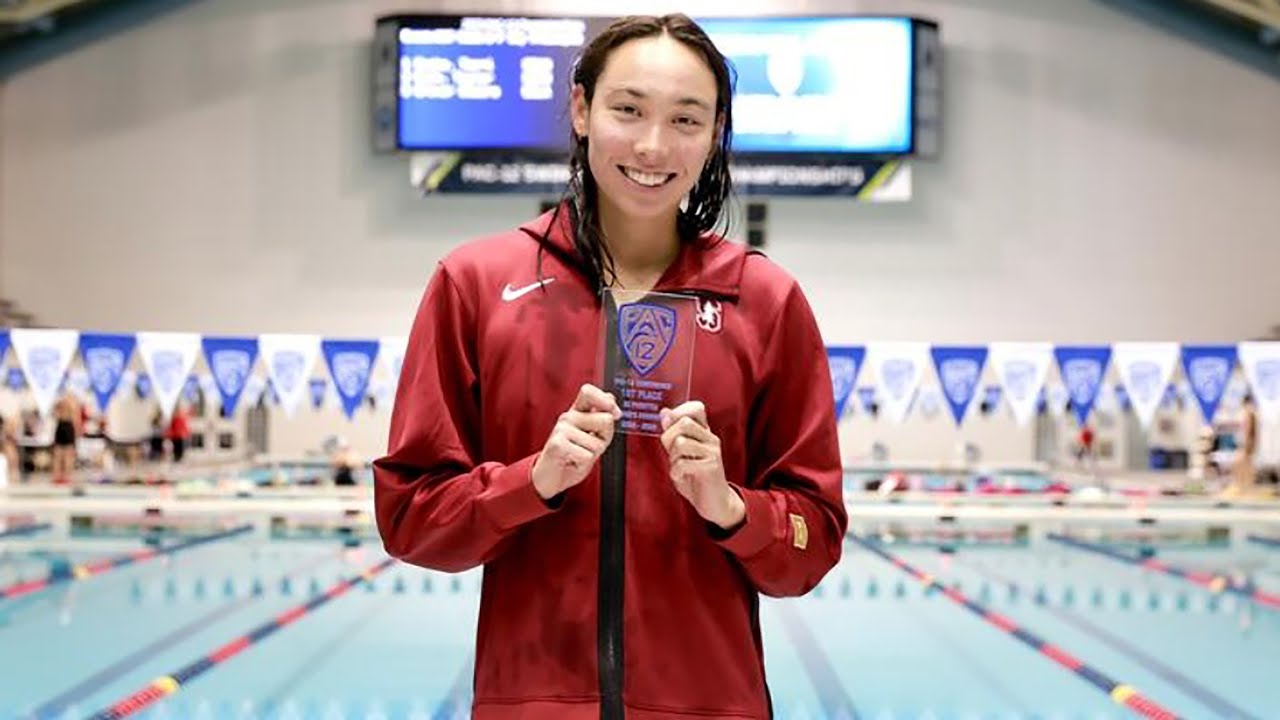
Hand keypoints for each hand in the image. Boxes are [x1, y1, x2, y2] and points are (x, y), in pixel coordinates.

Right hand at [531, 384, 621, 499]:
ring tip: (578, 456)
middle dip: (605, 438)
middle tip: (589, 447)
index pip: (589, 392)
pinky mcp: (557, 443)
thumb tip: (611, 398)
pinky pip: (586, 456)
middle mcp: (568, 417)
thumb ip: (602, 419)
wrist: (550, 477)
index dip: (605, 400)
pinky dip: (583, 464)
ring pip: (597, 443)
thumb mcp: (593, 437)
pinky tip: (571, 462)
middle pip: (605, 419)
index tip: (616, 414)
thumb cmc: (572, 457)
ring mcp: (561, 429)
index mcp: (577, 411)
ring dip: (592, 455)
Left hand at [660, 401, 744, 529]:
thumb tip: (664, 412)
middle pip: (684, 422)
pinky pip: (682, 463)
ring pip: (681, 442)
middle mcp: (711, 439)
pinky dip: (676, 473)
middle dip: (669, 438)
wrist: (715, 503)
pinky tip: (682, 477)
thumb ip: (673, 434)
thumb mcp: (681, 454)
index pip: (696, 407)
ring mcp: (713, 452)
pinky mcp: (711, 467)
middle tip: (672, 454)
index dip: (679, 412)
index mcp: (704, 433)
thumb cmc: (696, 478)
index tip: (671, 427)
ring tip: (679, 467)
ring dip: (673, 458)